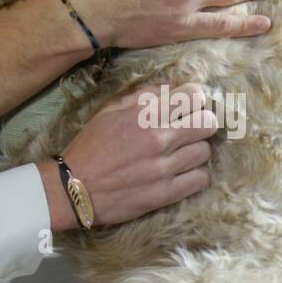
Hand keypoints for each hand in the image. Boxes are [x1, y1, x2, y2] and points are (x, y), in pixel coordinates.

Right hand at [40, 83, 217, 231]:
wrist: (73, 187)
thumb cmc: (91, 145)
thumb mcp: (109, 111)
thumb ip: (142, 95)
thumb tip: (172, 88)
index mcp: (143, 115)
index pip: (193, 95)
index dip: (195, 96)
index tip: (189, 103)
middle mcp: (158, 139)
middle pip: (208, 123)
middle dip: (202, 122)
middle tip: (191, 127)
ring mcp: (164, 168)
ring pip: (205, 152)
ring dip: (195, 150)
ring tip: (182, 153)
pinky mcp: (165, 194)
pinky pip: (200, 180)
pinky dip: (194, 175)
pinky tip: (181, 173)